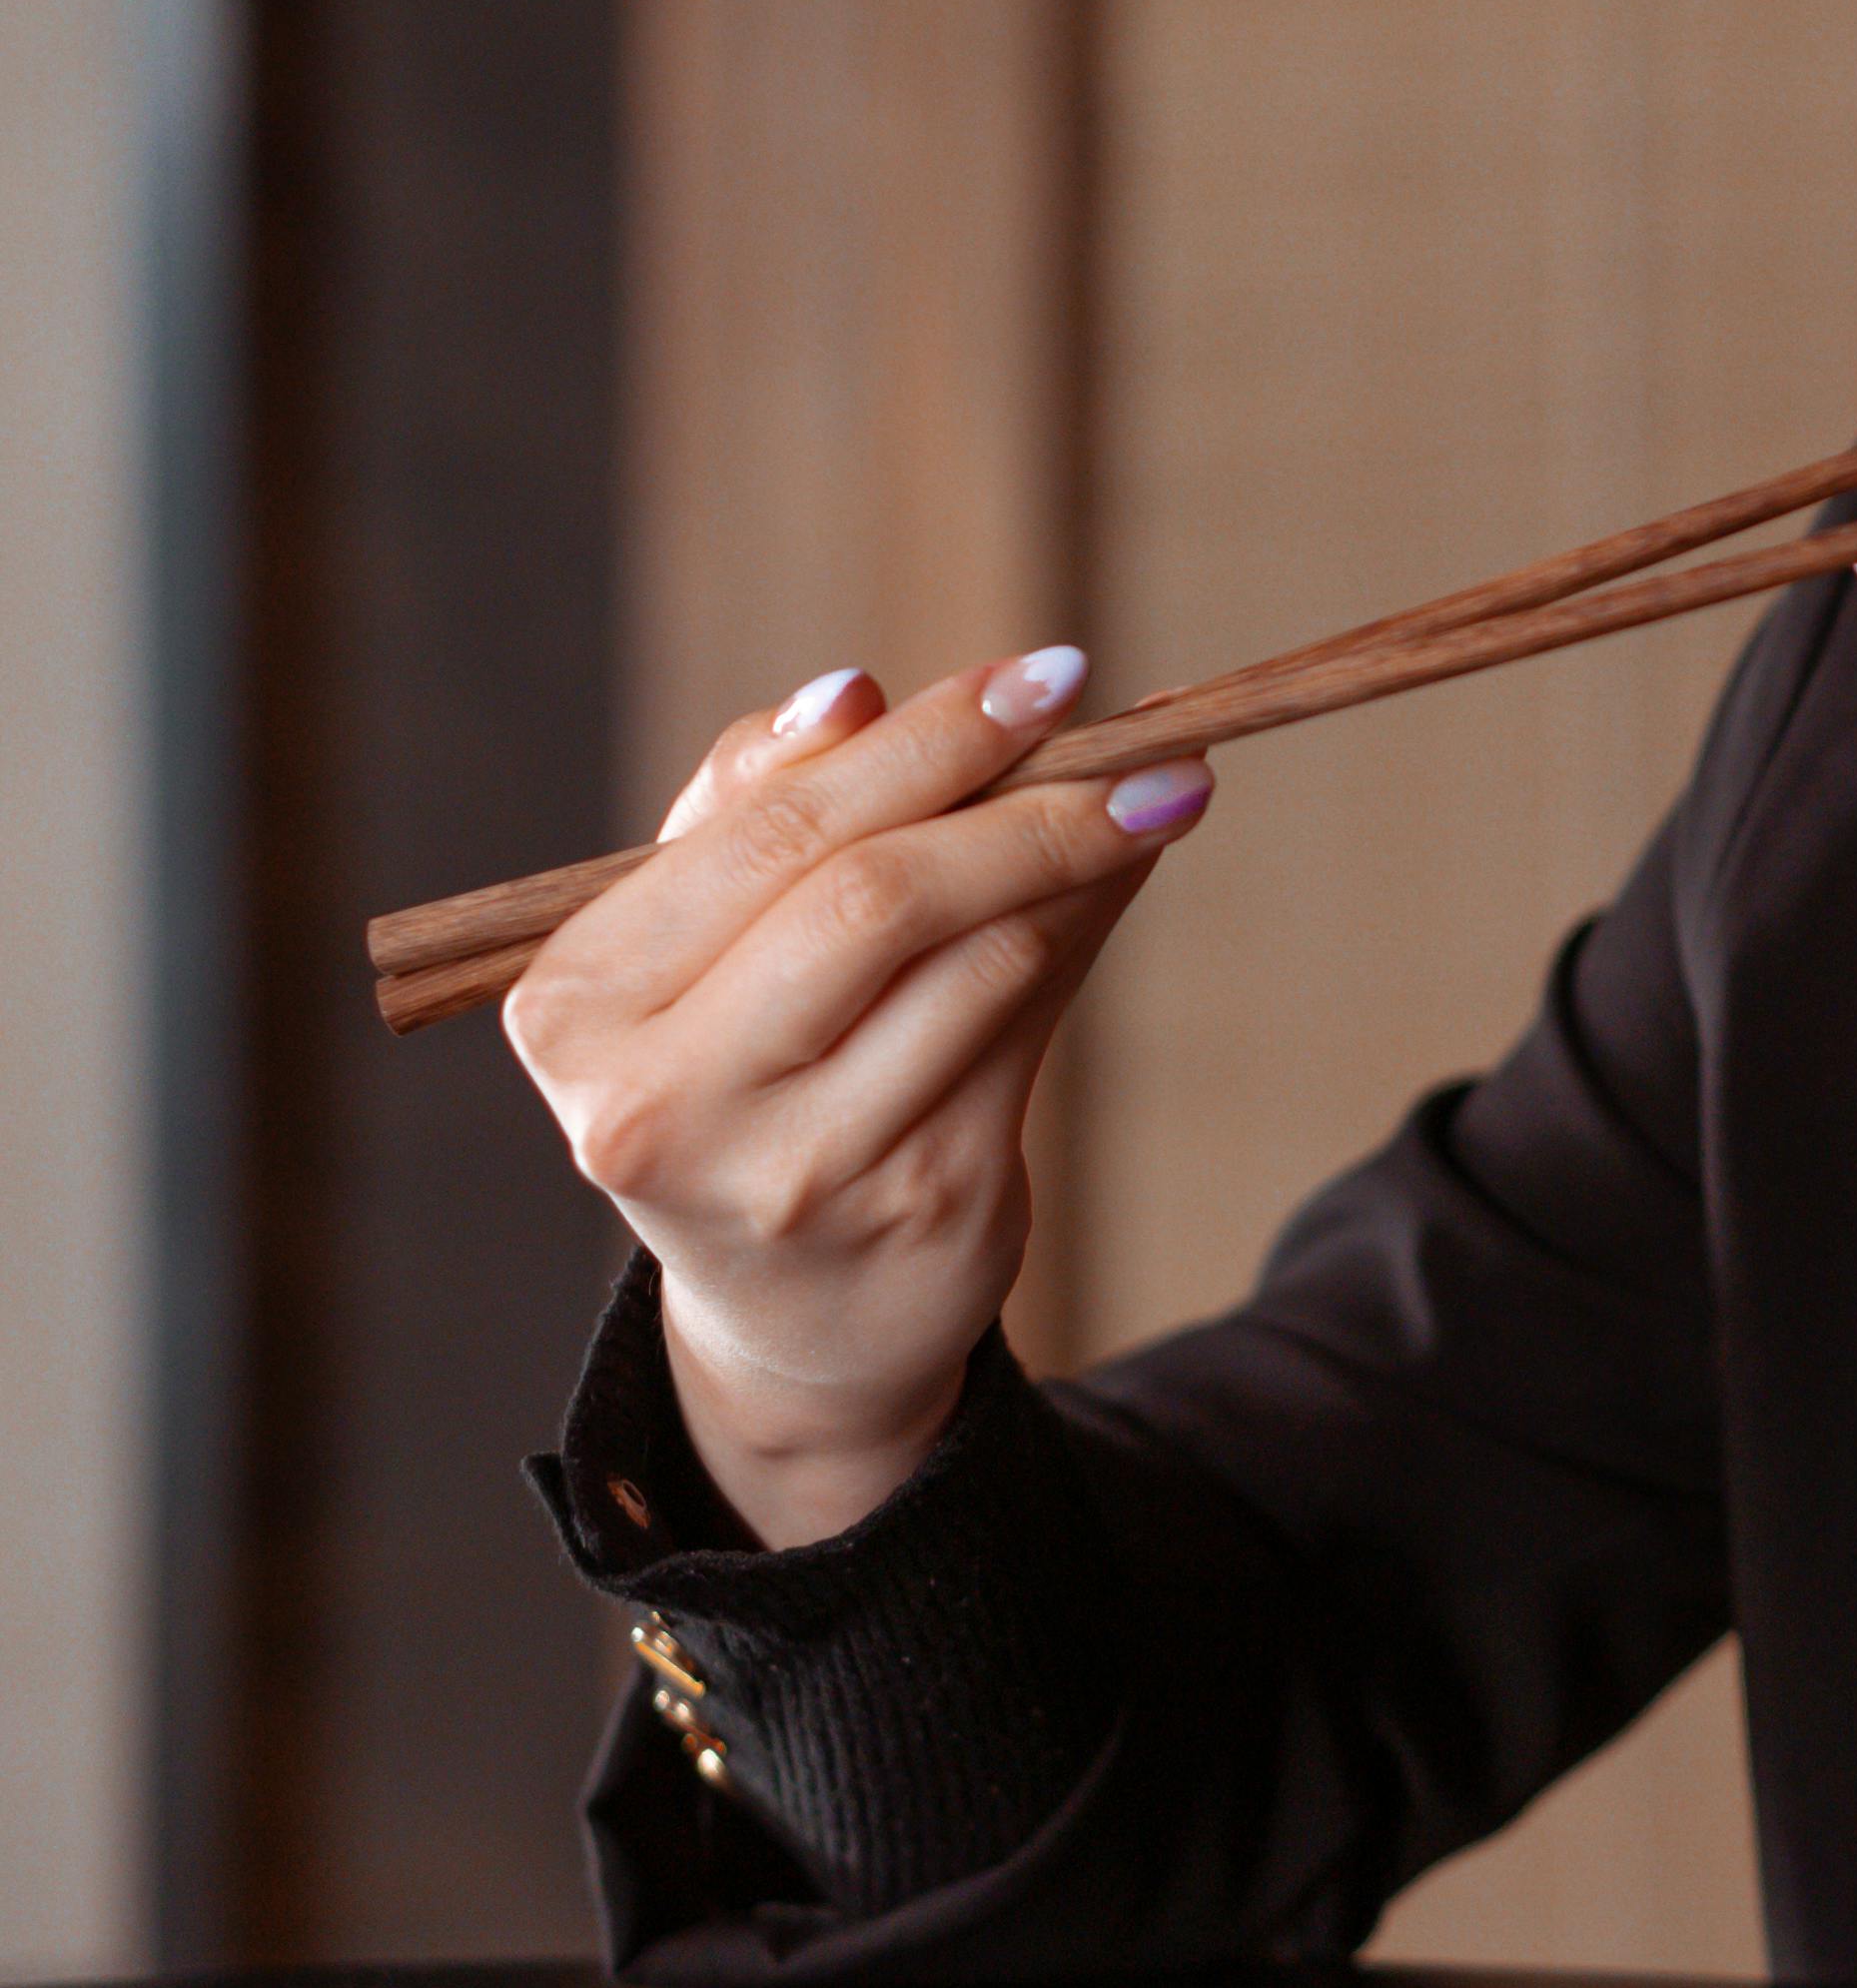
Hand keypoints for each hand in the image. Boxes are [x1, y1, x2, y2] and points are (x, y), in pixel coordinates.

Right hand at [501, 649, 1215, 1546]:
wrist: (786, 1311)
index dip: (922, 744)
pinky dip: (1080, 929)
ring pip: (976, 961)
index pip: (771, 837)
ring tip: (1147, 794)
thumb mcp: (695, 945)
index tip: (1042, 676)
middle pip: (873, 899)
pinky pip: (1027, 1025)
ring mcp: (798, 1173)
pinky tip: (1115, 878)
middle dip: (1019, 798)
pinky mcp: (920, 1209)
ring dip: (1079, 858)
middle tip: (1134, 736)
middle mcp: (665, 1107)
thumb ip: (759, 807)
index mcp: (579, 1012)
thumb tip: (858, 693)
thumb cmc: (732, 1070)